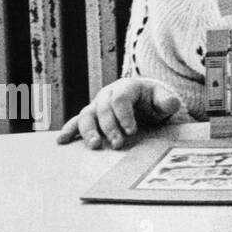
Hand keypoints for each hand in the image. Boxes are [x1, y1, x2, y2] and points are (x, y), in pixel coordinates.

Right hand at [56, 77, 181, 149]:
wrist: (144, 100)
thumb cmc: (154, 99)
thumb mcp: (164, 99)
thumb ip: (167, 100)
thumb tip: (169, 102)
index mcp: (126, 87)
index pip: (121, 99)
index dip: (124, 115)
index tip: (132, 130)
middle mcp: (108, 94)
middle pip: (103, 108)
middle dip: (109, 127)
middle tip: (118, 143)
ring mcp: (97, 105)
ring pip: (87, 115)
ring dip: (88, 131)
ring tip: (94, 145)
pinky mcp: (91, 116)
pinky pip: (76, 122)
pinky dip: (69, 130)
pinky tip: (62, 140)